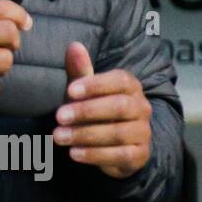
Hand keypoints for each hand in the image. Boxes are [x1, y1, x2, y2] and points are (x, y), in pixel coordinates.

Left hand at [54, 42, 151, 178]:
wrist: (116, 143)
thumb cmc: (96, 109)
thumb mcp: (85, 90)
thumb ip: (80, 71)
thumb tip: (74, 46)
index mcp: (130, 86)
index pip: (119, 81)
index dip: (95, 85)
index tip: (70, 90)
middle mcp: (142, 107)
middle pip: (119, 107)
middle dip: (87, 111)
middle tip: (58, 116)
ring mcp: (143, 132)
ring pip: (118, 133)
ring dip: (85, 135)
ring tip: (58, 136)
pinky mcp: (140, 155)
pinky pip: (121, 156)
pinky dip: (95, 155)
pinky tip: (74, 153)